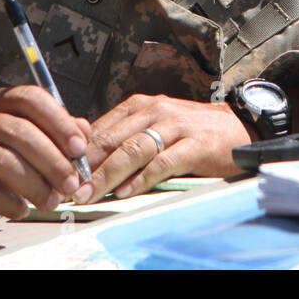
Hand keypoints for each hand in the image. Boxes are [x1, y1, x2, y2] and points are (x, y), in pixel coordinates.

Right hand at [0, 86, 92, 236]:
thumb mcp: (16, 139)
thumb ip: (50, 132)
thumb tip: (84, 130)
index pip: (28, 98)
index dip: (58, 120)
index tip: (79, 147)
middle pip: (18, 131)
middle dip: (52, 160)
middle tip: (72, 183)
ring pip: (1, 160)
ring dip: (34, 184)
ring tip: (51, 201)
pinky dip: (8, 202)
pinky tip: (23, 209)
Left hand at [74, 94, 254, 202]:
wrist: (238, 126)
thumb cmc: (191, 130)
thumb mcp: (154, 124)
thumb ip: (124, 136)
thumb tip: (86, 158)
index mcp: (139, 105)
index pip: (100, 128)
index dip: (77, 152)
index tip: (60, 172)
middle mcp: (154, 111)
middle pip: (112, 139)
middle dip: (86, 166)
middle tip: (68, 187)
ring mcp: (175, 126)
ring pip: (133, 149)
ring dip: (108, 173)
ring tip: (90, 192)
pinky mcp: (195, 145)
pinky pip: (163, 162)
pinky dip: (142, 177)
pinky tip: (127, 190)